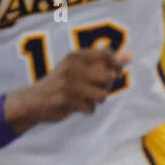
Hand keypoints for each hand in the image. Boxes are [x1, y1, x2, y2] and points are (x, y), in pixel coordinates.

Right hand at [4, 46, 130, 130]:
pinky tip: (76, 106)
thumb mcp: (80, 68)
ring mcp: (69, 83)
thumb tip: (130, 55)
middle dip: (106, 87)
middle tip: (95, 89)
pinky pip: (91, 108)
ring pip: (102, 95)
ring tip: (86, 98)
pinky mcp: (66, 100)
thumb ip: (105, 63)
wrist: (34, 101)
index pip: (106, 54)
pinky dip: (87, 110)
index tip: (116, 73)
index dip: (117, 65)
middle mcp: (73, 67)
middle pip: (108, 77)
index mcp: (76, 56)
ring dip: (98, 100)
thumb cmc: (63, 84)